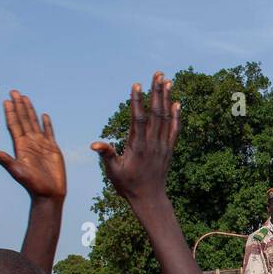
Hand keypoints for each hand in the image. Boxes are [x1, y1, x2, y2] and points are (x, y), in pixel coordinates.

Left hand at [0, 90, 67, 200]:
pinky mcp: (52, 149)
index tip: (6, 100)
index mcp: (20, 146)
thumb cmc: (32, 184)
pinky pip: (49, 132)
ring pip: (34, 123)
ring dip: (30, 110)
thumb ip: (4, 160)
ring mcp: (41, 145)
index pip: (14, 125)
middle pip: (23, 120)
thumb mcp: (16, 171)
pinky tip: (44, 115)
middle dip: (19, 106)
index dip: (10, 112)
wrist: (48, 194)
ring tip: (25, 98)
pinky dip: (47, 123)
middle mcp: (29, 143)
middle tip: (14, 91)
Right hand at [91, 72, 178, 201]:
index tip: (137, 84)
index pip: (139, 119)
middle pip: (156, 113)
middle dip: (156, 92)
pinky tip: (177, 103)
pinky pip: (175, 129)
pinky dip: (176, 116)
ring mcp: (163, 146)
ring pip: (166, 118)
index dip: (138, 101)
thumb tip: (95, 143)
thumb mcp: (113, 171)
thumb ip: (106, 155)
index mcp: (138, 146)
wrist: (150, 199)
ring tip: (167, 81)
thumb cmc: (128, 185)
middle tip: (158, 74)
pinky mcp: (169, 149)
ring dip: (167, 98)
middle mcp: (153, 143)